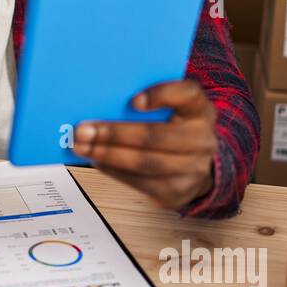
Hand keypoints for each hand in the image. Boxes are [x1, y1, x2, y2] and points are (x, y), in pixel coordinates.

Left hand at [72, 79, 217, 210]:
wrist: (197, 166)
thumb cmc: (174, 129)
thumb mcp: (171, 109)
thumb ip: (147, 102)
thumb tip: (101, 101)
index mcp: (200, 109)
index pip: (187, 94)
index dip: (160, 95)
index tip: (132, 101)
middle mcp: (203, 139)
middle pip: (155, 136)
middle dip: (115, 134)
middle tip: (83, 130)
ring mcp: (193, 169)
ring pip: (145, 163)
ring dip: (108, 155)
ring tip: (83, 147)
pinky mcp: (178, 192)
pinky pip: (141, 183)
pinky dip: (114, 171)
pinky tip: (97, 161)